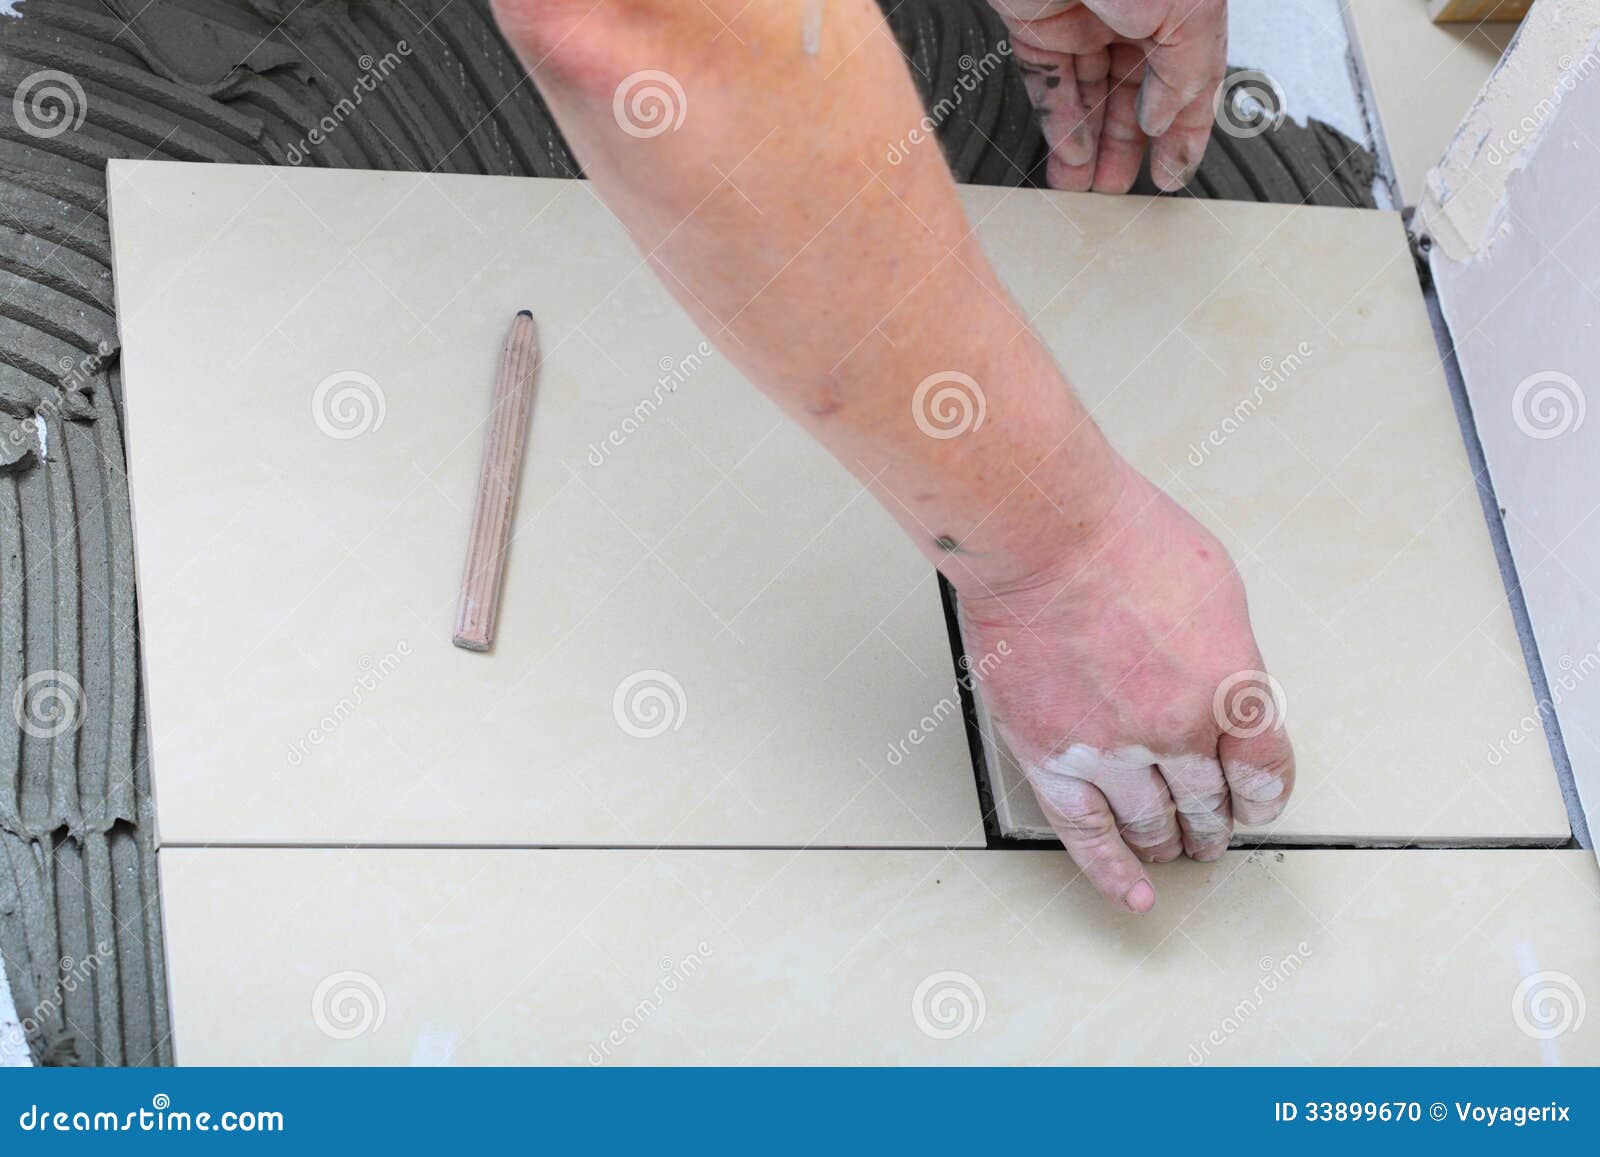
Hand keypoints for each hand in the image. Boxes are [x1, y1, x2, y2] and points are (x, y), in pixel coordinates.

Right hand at [959, 459, 1293, 911]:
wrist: (1040, 533)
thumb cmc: (1120, 536)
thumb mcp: (1215, 585)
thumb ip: (1225, 653)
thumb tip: (1222, 692)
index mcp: (1230, 685)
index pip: (1267, 770)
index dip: (1266, 794)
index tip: (1258, 803)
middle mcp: (1176, 729)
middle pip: (1210, 802)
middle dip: (1217, 823)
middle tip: (1214, 835)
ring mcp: (1110, 749)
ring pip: (1151, 823)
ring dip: (1168, 843)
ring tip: (1171, 850)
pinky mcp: (1050, 753)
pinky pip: (1086, 832)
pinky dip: (1111, 870)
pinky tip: (1132, 894)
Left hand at [987, 0, 1227, 192]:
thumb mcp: (1183, 13)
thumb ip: (1184, 71)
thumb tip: (1167, 118)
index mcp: (1181, 6)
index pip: (1189, 79)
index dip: (1185, 132)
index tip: (1176, 173)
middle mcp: (1133, 13)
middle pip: (1135, 95)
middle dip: (1131, 149)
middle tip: (1126, 194)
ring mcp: (1084, 20)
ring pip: (1091, 97)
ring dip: (1093, 148)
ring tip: (1091, 191)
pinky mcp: (1037, 26)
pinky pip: (1049, 86)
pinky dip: (1059, 124)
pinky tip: (1068, 156)